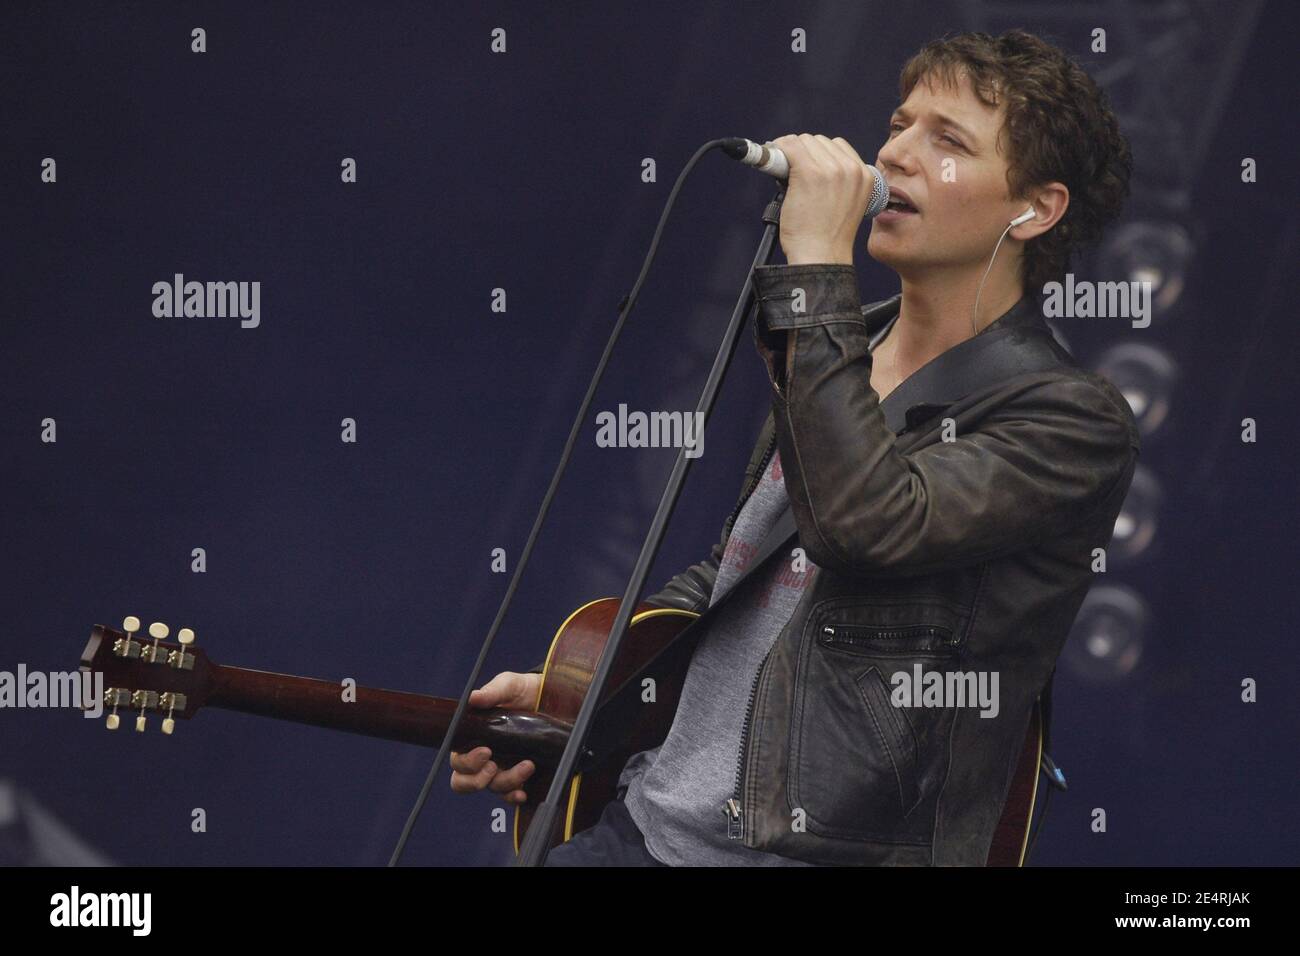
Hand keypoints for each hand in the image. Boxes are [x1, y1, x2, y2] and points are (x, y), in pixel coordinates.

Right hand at [449, 670, 541, 804]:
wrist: (550, 698)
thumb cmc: (521, 691)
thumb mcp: (509, 686)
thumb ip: (492, 692)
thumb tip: (473, 698)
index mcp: (473, 738)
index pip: (458, 761)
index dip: (466, 764)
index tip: (485, 751)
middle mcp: (484, 758)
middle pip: (465, 782)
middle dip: (477, 779)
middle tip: (494, 764)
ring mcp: (501, 768)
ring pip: (493, 787)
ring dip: (508, 781)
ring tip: (528, 764)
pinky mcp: (519, 775)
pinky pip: (510, 795)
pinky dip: (514, 796)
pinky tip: (523, 792)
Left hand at [767, 133, 876, 264]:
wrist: (821, 257)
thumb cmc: (827, 238)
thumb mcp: (846, 204)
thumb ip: (837, 182)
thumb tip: (807, 161)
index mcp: (865, 175)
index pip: (837, 146)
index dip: (817, 154)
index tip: (803, 163)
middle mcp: (851, 169)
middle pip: (819, 141)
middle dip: (803, 153)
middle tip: (791, 172)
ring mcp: (831, 169)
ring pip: (804, 141)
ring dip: (791, 153)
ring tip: (786, 176)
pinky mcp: (809, 173)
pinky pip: (789, 146)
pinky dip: (778, 150)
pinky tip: (773, 160)